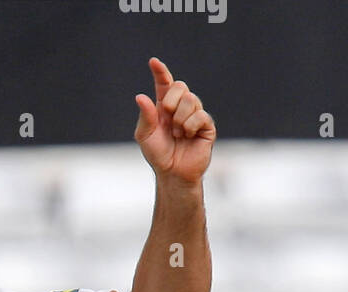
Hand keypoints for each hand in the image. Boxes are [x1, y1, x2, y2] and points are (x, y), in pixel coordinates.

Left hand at [133, 58, 214, 183]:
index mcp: (164, 106)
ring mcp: (195, 115)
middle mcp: (180, 107)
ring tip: (177, 134)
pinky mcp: (206, 125)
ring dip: (180, 118)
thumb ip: (145, 116)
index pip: (164, 83)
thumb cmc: (158, 154)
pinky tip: (187, 136)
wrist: (172, 173)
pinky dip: (190, 126)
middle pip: (180, 86)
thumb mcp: (145, 136)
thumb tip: (140, 96)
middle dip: (171, 99)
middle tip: (166, 115)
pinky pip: (200, 115)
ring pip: (191, 100)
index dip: (160, 72)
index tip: (153, 62)